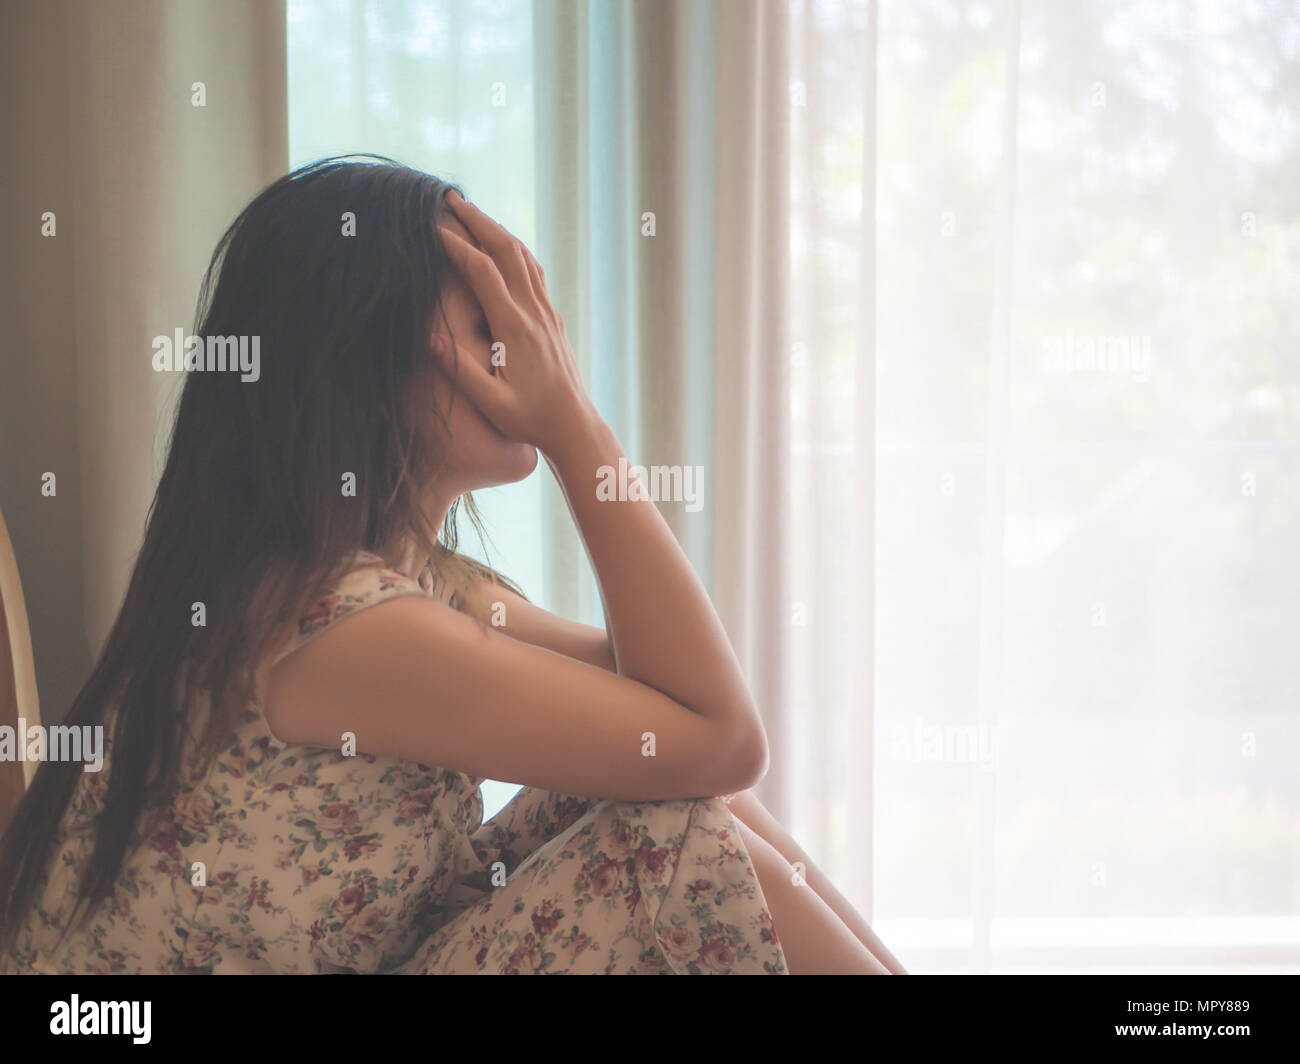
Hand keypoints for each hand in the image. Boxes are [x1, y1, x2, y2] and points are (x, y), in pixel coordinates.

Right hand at [431, 191, 596, 453]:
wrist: (574, 426)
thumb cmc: (530, 419)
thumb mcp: (492, 402)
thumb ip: (461, 370)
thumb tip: (431, 336)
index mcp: (516, 328)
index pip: (484, 272)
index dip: (457, 246)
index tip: (432, 227)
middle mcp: (535, 312)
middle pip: (507, 251)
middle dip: (478, 221)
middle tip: (450, 199)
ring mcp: (547, 313)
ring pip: (524, 257)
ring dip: (497, 230)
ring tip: (472, 213)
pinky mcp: (552, 319)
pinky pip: (533, 273)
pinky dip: (514, 250)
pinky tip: (503, 247)